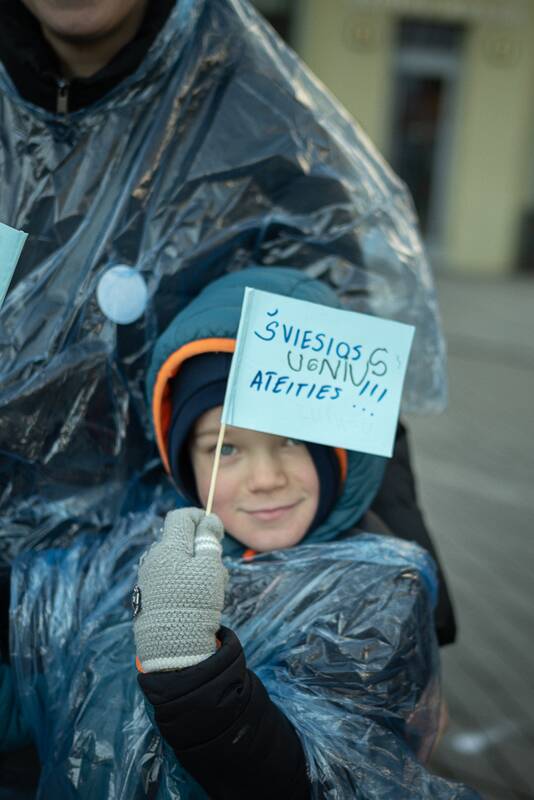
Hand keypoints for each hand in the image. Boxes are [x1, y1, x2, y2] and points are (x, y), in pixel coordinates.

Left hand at [133, 508, 225, 672]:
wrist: (172, 646)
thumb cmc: (194, 601)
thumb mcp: (210, 567)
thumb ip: (208, 540)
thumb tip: (207, 520)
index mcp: (168, 546)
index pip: (180, 517)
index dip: (199, 518)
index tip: (215, 531)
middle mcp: (154, 558)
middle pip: (181, 540)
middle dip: (201, 547)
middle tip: (217, 567)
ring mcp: (150, 577)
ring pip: (178, 560)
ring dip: (196, 567)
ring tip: (211, 589)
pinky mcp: (149, 594)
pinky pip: (171, 578)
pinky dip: (185, 581)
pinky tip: (195, 600)